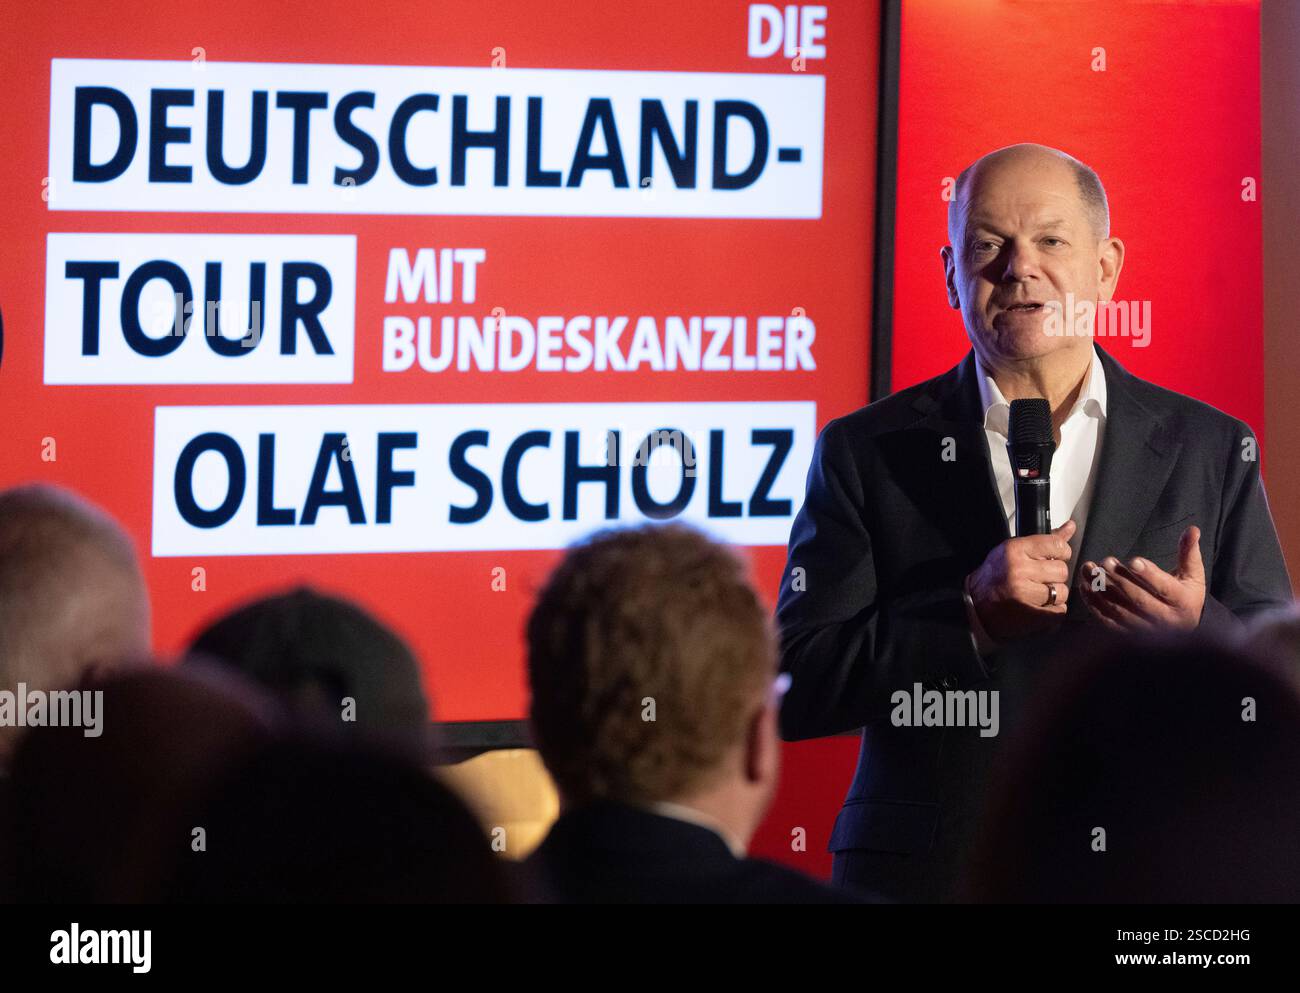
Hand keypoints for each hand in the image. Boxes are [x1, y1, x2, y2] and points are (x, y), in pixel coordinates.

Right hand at [967, 520, 1074, 641]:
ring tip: (1037, 594)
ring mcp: (1024, 594)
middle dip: (1055, 576)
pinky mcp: (1029, 614)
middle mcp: (1019, 570)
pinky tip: (1038, 607)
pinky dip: (1053, 611)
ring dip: (1054, 595)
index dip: (1060, 553)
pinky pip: (1059, 611)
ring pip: (1061, 592)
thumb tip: (1070, 527)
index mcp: (1015, 550)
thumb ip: (1043, 542)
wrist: (974, 604)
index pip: (1057, 545)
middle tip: (1040, 579)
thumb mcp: (1013, 551)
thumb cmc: (994, 576)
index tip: (1053, 558)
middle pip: (1062, 570)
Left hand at [1077, 525, 1205, 631]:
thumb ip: (1188, 552)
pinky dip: (1094, 604)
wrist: (1183, 627)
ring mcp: (1144, 628)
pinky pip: (1107, 620)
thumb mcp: (1192, 575)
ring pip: (1120, 610)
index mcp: (1182, 602)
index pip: (1164, 587)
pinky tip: (1084, 586)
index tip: (1134, 560)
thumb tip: (1192, 529)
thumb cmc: (1185, 594)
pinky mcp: (1127, 634)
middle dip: (1120, 579)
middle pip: (1139, 599)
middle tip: (1105, 561)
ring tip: (1089, 569)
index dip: (1149, 574)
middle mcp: (1163, 618)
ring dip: (1102, 589)